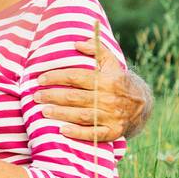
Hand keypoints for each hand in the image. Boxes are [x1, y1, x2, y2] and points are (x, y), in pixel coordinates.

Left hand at [34, 38, 149, 141]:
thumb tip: (76, 44)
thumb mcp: (111, 62)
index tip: (40, 79)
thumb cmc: (118, 81)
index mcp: (107, 80)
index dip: (56, 77)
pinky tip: (62, 130)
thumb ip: (96, 49)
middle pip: (75, 97)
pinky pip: (94, 134)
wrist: (142, 104)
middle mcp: (109, 98)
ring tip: (44, 111)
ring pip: (81, 115)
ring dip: (60, 113)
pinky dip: (78, 133)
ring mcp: (112, 116)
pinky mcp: (113, 131)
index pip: (76, 77)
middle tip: (36, 96)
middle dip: (53, 96)